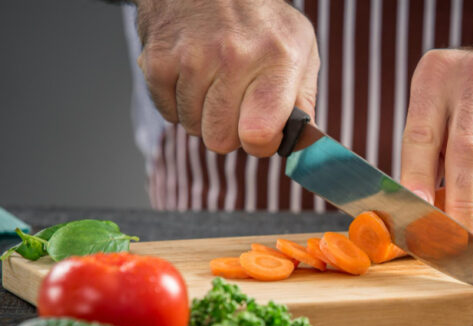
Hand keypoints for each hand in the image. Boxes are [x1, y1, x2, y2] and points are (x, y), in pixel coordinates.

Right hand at [134, 0, 318, 155]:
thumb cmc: (260, 22)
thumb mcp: (299, 49)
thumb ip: (303, 100)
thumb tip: (301, 144)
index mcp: (276, 60)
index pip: (259, 133)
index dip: (260, 144)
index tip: (262, 132)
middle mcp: (233, 58)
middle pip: (220, 140)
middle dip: (229, 130)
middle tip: (235, 103)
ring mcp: (191, 59)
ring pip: (193, 128)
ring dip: (203, 114)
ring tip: (213, 82)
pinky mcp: (157, 60)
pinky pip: (168, 113)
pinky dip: (178, 103)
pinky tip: (192, 76)